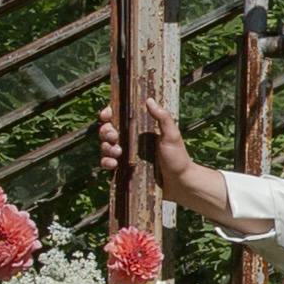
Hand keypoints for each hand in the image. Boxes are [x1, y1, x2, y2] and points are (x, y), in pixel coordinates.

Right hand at [100, 94, 235, 229]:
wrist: (178, 183)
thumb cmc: (177, 157)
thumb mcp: (172, 135)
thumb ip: (162, 118)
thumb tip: (149, 100)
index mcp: (139, 129)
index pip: (119, 117)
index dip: (109, 114)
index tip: (107, 115)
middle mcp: (130, 140)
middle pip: (108, 130)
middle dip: (106, 131)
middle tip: (114, 137)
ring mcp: (125, 155)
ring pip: (105, 146)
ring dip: (106, 147)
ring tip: (118, 152)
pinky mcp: (123, 169)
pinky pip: (107, 163)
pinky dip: (106, 162)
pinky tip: (113, 164)